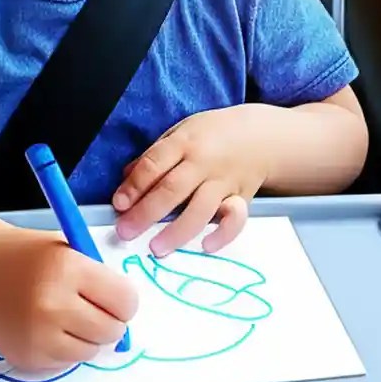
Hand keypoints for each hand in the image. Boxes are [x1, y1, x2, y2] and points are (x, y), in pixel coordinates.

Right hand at [0, 228, 138, 370]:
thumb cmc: (27, 256)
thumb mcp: (67, 249)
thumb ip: (98, 278)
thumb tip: (127, 313)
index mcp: (68, 269)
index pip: (125, 301)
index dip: (124, 302)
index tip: (116, 300)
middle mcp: (53, 304)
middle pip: (112, 331)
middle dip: (110, 322)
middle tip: (94, 310)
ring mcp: (38, 335)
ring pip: (91, 351)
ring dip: (88, 338)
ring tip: (69, 318)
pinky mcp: (27, 357)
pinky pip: (66, 362)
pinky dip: (64, 349)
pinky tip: (47, 328)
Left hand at [113, 105, 273, 256]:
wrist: (261, 136)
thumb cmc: (213, 135)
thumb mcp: (180, 133)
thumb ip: (155, 156)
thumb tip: (126, 179)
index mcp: (184, 142)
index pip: (154, 165)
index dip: (134, 186)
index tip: (118, 204)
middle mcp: (204, 162)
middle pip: (173, 189)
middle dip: (146, 213)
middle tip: (126, 232)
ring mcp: (224, 182)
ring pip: (200, 209)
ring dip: (177, 231)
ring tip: (156, 248)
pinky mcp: (242, 198)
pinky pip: (235, 219)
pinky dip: (222, 234)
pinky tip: (206, 246)